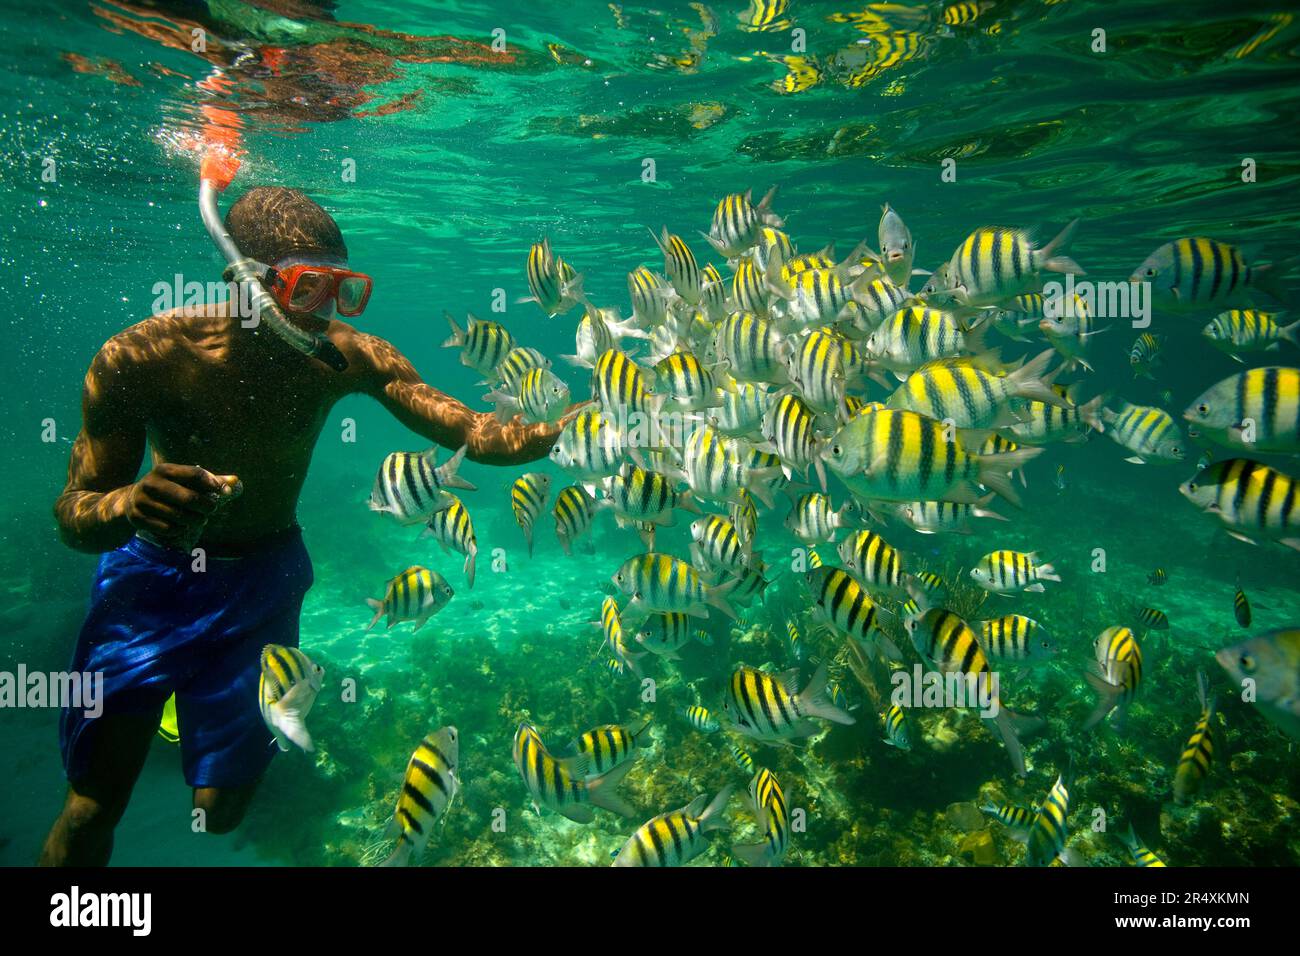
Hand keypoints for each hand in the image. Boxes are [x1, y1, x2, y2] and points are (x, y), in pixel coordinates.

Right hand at [125, 463, 241, 541]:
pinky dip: (180, 530)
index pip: (195, 474)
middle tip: (211, 509)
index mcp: (165, 470)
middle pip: (189, 498)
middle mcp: (151, 483)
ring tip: (199, 519)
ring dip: (195, 520)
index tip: (223, 492)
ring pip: (179, 516)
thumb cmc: (169, 489)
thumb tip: (236, 481)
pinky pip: (168, 529)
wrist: (130, 501)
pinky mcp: (137, 518)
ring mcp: (142, 501)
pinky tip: (182, 527)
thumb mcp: (184, 480)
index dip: (213, 484)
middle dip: (206, 506)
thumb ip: (210, 480)